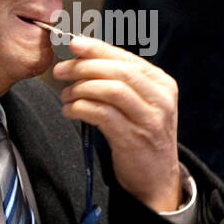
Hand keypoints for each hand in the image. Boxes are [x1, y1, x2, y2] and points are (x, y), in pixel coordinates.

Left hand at [52, 35, 181, 212]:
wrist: (157, 179)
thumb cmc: (143, 136)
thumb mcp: (142, 104)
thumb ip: (123, 82)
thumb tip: (85, 59)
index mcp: (162, 84)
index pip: (127, 58)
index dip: (98, 49)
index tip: (73, 44)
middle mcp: (160, 99)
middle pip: (119, 71)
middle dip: (85, 67)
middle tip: (61, 71)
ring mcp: (149, 119)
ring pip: (111, 90)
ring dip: (81, 89)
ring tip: (65, 95)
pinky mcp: (133, 139)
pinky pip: (102, 114)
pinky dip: (81, 108)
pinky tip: (70, 111)